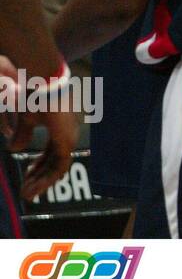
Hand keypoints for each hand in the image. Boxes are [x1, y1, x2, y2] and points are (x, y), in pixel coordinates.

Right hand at [0, 57, 76, 200]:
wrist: (41, 83)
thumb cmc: (34, 96)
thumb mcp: (27, 119)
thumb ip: (23, 133)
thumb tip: (15, 149)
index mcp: (60, 129)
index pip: (52, 154)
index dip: (39, 168)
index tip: (26, 179)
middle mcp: (68, 134)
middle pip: (55, 163)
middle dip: (39, 178)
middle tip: (26, 192)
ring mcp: (69, 138)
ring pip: (58, 168)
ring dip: (42, 182)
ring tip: (27, 194)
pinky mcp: (67, 141)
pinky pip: (60, 166)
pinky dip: (47, 178)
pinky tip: (34, 187)